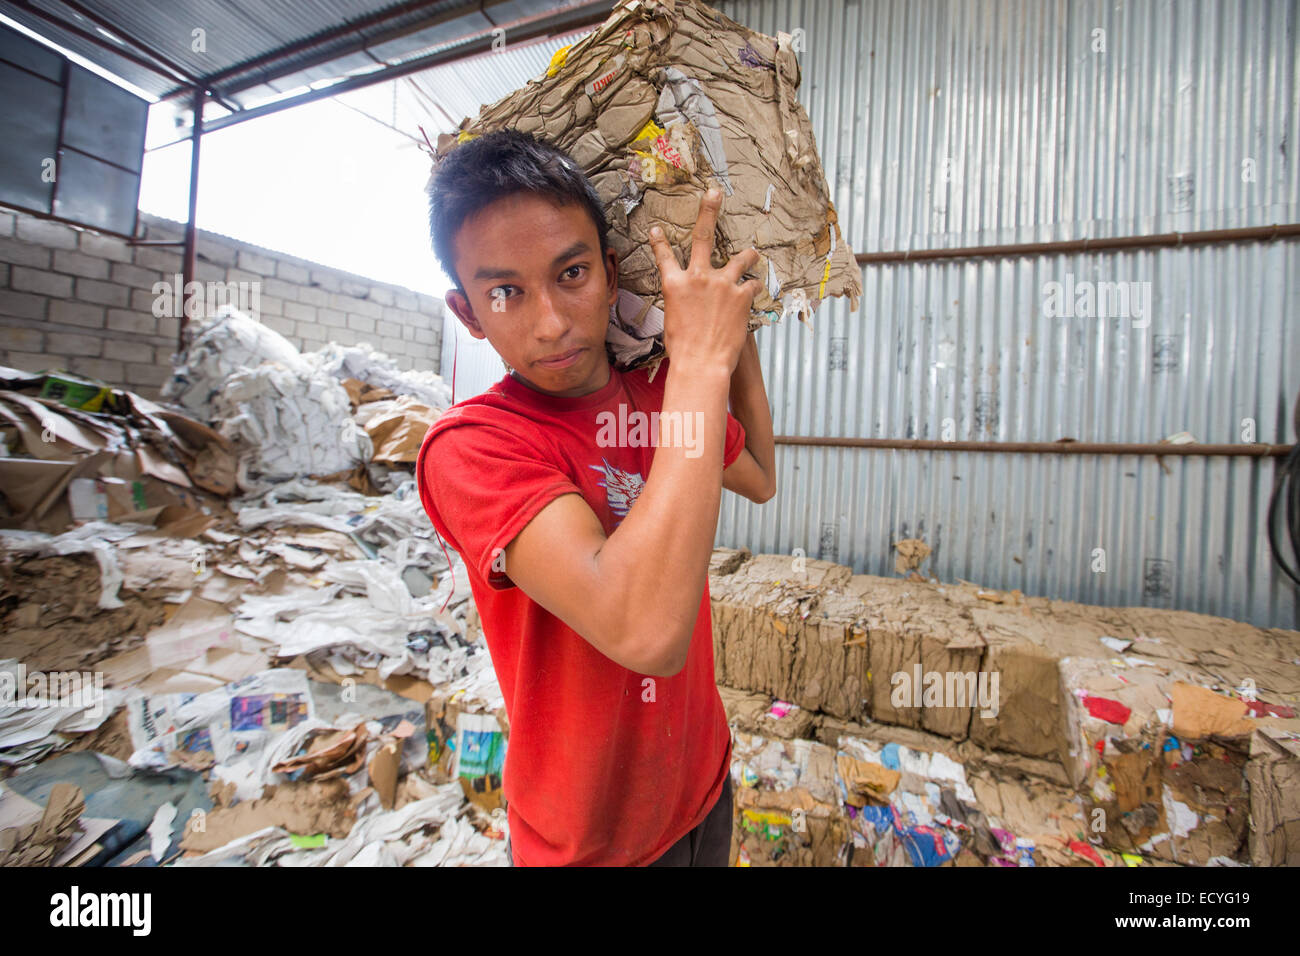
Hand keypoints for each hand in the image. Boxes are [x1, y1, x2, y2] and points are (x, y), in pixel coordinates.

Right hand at [648, 188, 761, 376]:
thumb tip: (690, 303)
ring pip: (740, 258)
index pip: (664, 257)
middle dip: (708, 210)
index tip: (657, 229)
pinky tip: (756, 291)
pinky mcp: (741, 295)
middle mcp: (698, 277)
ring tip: (753, 253)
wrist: (701, 363)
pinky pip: (753, 284)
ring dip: (748, 254)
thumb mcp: (673, 321)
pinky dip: (754, 287)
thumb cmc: (683, 349)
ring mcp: (722, 283)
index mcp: (675, 285)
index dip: (659, 241)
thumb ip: (683, 303)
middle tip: (714, 192)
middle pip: (703, 235)